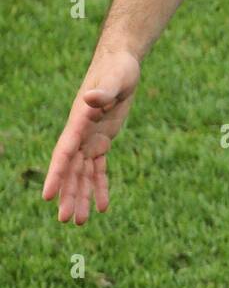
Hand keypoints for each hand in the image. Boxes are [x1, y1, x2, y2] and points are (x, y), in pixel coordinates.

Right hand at [43, 50, 141, 222]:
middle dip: (69, 195)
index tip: (47, 196)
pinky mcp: (103, 141)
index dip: (56, 174)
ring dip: (82, 196)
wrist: (121, 64)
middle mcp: (80, 134)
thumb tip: (91, 99)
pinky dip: (100, 186)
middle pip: (72, 170)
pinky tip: (103, 206)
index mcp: (79, 122)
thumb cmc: (117, 69)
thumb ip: (103, 92)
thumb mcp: (115, 79)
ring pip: (83, 174)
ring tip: (81, 222)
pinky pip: (99, 168)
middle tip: (66, 221)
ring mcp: (90, 139)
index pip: (64, 152)